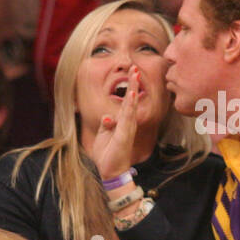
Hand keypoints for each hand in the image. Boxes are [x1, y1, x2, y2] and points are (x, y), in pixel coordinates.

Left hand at [90, 65, 139, 181]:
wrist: (111, 172)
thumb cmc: (109, 154)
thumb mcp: (104, 135)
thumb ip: (106, 124)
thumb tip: (107, 117)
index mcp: (123, 122)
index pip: (127, 101)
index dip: (130, 87)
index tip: (132, 72)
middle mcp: (127, 123)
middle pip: (131, 99)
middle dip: (133, 83)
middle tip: (135, 67)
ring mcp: (127, 128)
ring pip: (131, 105)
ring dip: (133, 89)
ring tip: (135, 75)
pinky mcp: (124, 134)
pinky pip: (127, 118)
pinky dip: (130, 106)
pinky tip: (132, 95)